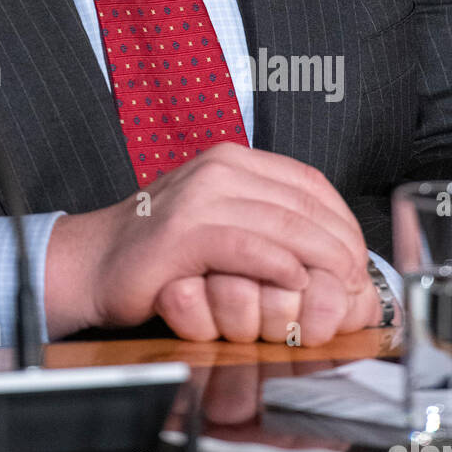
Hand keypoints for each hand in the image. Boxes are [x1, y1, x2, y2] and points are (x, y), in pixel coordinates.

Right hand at [44, 142, 371, 338]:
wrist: (94, 262)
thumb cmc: (161, 251)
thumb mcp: (219, 218)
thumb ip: (264, 219)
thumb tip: (329, 247)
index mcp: (230, 160)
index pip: (309, 183)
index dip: (343, 221)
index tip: (357, 258)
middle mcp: (217, 169)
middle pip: (303, 205)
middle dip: (340, 247)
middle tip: (356, 284)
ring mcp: (198, 197)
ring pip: (282, 225)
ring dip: (319, 261)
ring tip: (337, 291)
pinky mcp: (183, 233)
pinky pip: (246, 247)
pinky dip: (278, 267)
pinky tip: (295, 283)